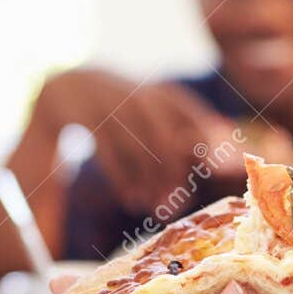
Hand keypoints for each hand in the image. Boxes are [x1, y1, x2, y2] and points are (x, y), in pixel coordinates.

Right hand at [39, 70, 241, 212]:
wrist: (62, 85)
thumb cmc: (120, 108)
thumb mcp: (152, 110)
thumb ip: (186, 126)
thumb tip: (229, 135)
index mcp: (158, 93)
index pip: (189, 114)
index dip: (205, 140)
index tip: (219, 169)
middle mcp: (136, 94)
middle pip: (162, 136)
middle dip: (172, 173)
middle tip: (175, 204)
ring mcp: (109, 102)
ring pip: (137, 148)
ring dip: (148, 182)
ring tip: (155, 208)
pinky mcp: (85, 115)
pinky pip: (109, 152)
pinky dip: (123, 180)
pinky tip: (132, 201)